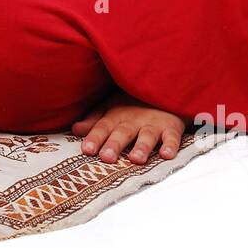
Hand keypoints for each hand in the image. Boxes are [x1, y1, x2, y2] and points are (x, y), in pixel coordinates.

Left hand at [71, 93, 185, 164]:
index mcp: (116, 116)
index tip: (87, 150)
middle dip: (115, 144)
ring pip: (147, 135)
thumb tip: (75, 129)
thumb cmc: (134, 102)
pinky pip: (172, 136)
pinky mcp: (171, 126)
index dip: (95, 138)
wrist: (164, 88)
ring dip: (142, 147)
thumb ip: (94, 120)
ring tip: (136, 159)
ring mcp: (153, 123)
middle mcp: (134, 120)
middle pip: (123, 132)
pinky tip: (167, 155)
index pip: (103, 127)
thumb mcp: (111, 106)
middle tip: (107, 157)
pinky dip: (171, 145)